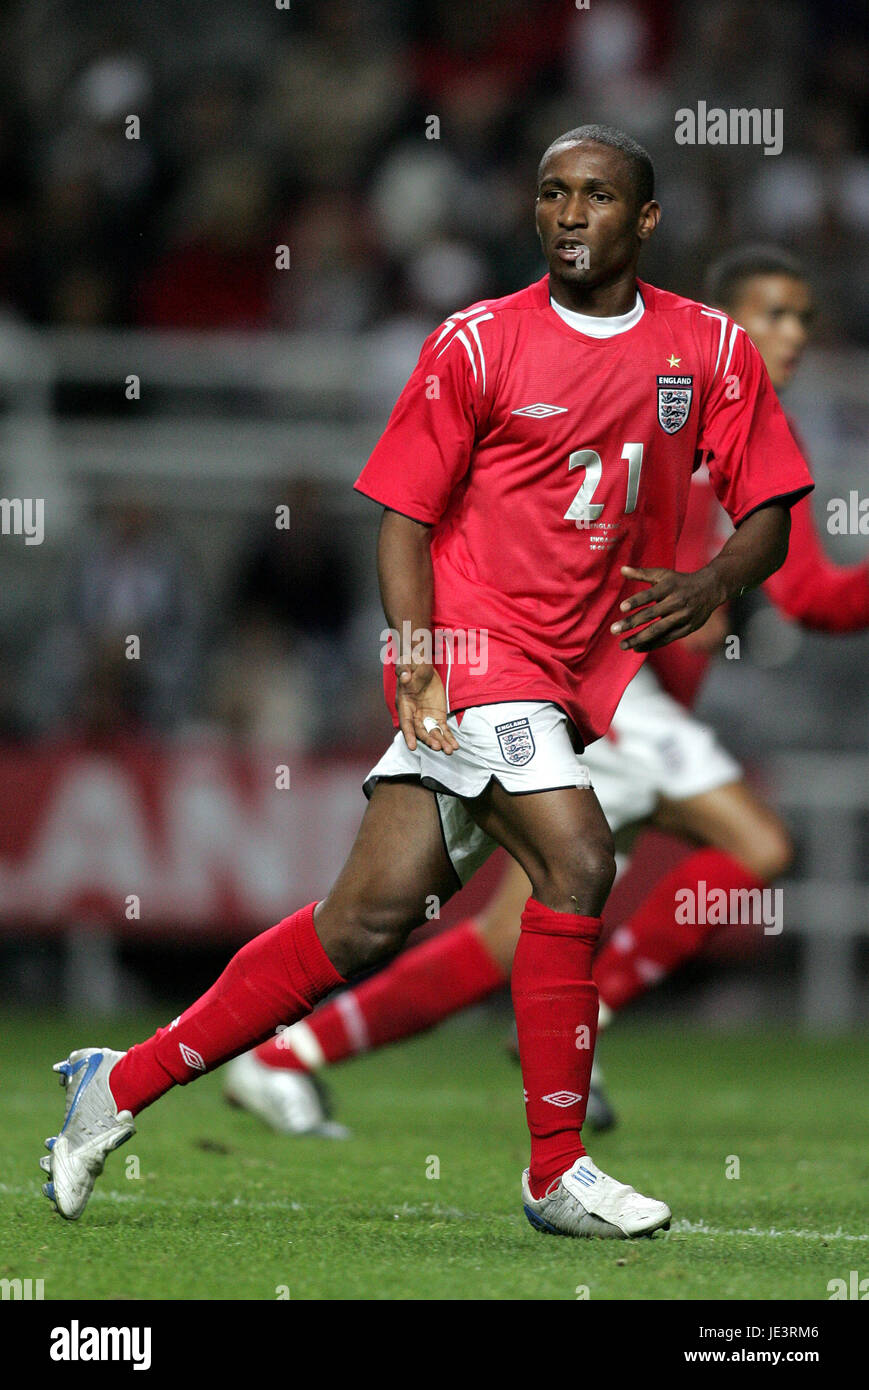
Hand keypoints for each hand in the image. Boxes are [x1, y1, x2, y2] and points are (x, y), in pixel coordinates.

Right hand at [395, 663, 458, 753]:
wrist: (424, 667)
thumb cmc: (412, 667)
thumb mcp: (407, 666)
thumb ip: (404, 672)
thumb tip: (404, 676)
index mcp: (404, 705)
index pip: (406, 723)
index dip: (408, 735)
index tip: (412, 746)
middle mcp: (414, 715)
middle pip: (421, 731)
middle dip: (429, 740)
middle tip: (437, 746)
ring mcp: (427, 717)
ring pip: (433, 732)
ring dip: (441, 742)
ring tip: (449, 750)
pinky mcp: (438, 716)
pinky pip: (443, 729)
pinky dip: (449, 737)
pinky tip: (455, 746)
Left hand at [611, 565, 726, 651]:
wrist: (710, 589)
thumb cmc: (680, 581)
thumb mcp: (663, 574)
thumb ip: (642, 574)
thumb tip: (621, 569)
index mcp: (669, 587)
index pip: (650, 595)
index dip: (636, 601)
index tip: (621, 608)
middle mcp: (676, 602)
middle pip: (651, 615)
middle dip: (631, 623)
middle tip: (613, 630)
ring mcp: (682, 617)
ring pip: (658, 630)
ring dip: (639, 638)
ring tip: (623, 644)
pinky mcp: (687, 628)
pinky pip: (667, 638)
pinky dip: (652, 644)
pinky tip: (637, 648)